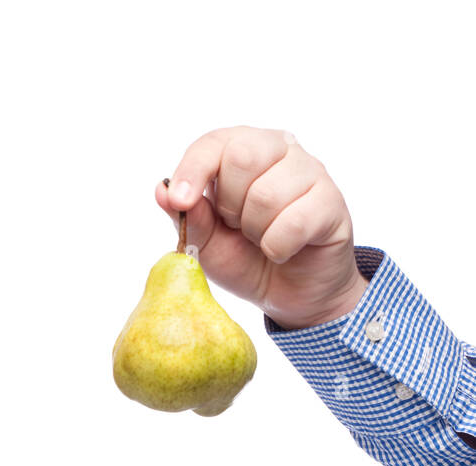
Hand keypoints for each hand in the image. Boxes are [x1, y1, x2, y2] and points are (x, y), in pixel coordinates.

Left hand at [155, 126, 369, 329]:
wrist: (290, 295)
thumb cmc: (247, 260)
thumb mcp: (207, 244)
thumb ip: (189, 216)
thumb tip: (162, 189)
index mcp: (243, 150)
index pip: (214, 142)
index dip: (193, 170)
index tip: (180, 201)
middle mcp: (278, 150)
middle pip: (242, 157)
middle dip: (230, 205)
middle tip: (239, 226)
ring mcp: (310, 171)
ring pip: (267, 194)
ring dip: (256, 231)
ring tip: (263, 239)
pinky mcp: (331, 201)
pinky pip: (293, 222)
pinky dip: (279, 247)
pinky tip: (284, 251)